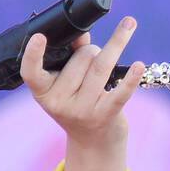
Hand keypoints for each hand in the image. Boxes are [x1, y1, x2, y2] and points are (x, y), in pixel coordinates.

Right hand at [21, 18, 144, 170]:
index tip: (39, 36)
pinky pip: (119, 93)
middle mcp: (59, 103)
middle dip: (92, 48)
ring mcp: (82, 111)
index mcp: (43, 93)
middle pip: (80, 60)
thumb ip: (72, 55)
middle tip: (97, 51)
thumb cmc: (79, 102)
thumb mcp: (67, 84)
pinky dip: (131, 78)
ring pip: (100, 67)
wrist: (93, 142)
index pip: (31, 73)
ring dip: (114, 47)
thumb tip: (82, 32)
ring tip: (126, 28)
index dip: (33, 55)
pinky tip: (139, 65)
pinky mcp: (105, 116)